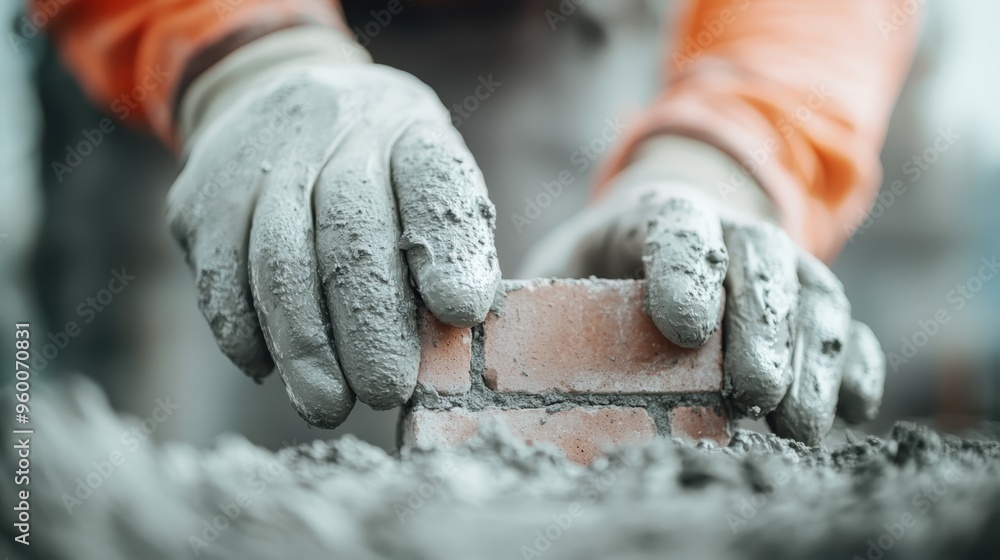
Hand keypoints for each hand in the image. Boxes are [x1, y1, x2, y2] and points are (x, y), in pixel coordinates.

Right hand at [166, 29, 499, 427]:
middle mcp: (333, 131)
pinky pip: (220, 278)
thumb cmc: (375, 171)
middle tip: (385, 391)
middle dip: (369, 324)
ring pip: (277, 263)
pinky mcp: (200, 199)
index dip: (445, 247)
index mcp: (406, 130)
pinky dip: (246, 333)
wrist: (267, 99)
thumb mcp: (424, 180)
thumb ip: (445, 247)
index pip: (431, 181)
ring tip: (329, 405)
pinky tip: (270, 369)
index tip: (460, 311)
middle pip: (349, 234)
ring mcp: (258, 161)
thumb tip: (454, 328)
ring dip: (304, 346)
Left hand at [522, 137, 883, 444]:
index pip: (677, 224)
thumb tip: (474, 346)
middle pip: (759, 258)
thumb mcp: (554, 272)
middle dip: (760, 325)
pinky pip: (847, 323)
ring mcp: (778, 262)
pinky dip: (854, 363)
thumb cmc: (597, 267)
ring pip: (814, 290)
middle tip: (752, 394)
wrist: (669, 234)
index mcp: (654, 215)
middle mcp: (728, 229)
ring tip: (798, 425)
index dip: (683, 267)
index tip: (680, 328)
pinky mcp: (810, 301)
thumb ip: (528, 302)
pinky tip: (851, 407)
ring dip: (813, 358)